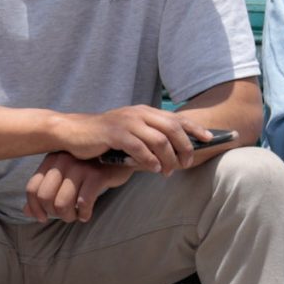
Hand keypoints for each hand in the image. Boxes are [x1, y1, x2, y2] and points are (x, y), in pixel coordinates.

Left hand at [23, 151, 135, 222]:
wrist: (121, 157)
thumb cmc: (90, 170)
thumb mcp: (65, 178)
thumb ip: (45, 192)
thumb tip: (26, 211)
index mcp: (51, 160)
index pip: (32, 188)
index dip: (35, 207)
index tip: (42, 218)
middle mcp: (63, 161)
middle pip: (46, 197)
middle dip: (54, 213)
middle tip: (66, 215)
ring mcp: (80, 167)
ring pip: (62, 203)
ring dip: (69, 216)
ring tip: (77, 215)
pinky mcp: (96, 175)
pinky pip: (83, 203)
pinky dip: (84, 213)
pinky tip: (87, 214)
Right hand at [55, 105, 195, 173]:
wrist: (73, 131)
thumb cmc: (103, 136)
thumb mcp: (129, 132)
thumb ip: (148, 137)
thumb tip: (172, 152)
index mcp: (144, 112)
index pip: (176, 118)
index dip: (195, 128)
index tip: (209, 139)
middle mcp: (138, 113)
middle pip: (172, 128)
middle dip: (184, 147)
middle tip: (186, 163)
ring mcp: (127, 122)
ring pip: (159, 140)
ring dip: (168, 158)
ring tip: (168, 171)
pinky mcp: (114, 133)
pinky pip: (139, 147)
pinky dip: (149, 160)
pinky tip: (153, 168)